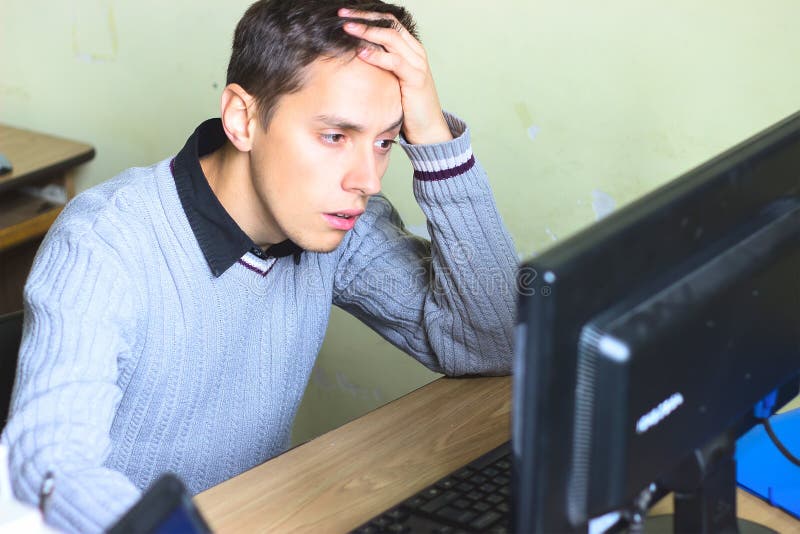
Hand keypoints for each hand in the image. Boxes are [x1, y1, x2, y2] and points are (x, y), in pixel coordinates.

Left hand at [339, 8, 452, 144]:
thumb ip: (379, 65)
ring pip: (391, 38)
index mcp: (410, 49)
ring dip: (367, 31)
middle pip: (389, 24)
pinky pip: (395, 62)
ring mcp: (418, 64)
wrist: (427, 128)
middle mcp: (415, 52)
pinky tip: (361, 52)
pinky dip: (377, 55)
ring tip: (347, 28)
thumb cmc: (407, 107)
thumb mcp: (391, 80)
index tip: (346, 13)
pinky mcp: (416, 79)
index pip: (389, 22)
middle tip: (342, 14)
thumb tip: (353, 56)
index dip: (367, 15)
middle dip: (364, 18)